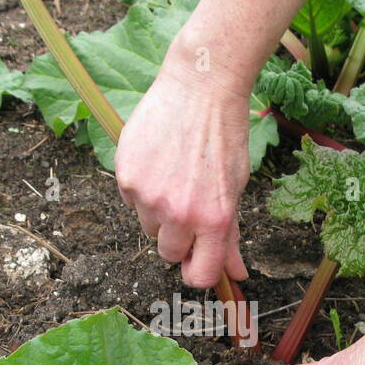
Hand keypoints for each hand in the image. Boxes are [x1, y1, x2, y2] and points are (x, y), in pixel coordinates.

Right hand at [115, 47, 251, 287]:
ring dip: (158, 211)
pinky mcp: (126, 176)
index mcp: (214, 219)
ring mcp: (149, 196)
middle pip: (169, 254)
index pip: (200, 276)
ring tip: (173, 174)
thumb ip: (231, 236)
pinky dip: (142, 187)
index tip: (197, 262)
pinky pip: (131, 200)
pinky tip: (158, 160)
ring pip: (148, 226)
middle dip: (179, 238)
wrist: (200, 87)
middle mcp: (179, 213)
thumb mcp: (236, 188)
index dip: (198, 272)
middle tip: (188, 204)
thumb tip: (238, 275)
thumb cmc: (224, 136)